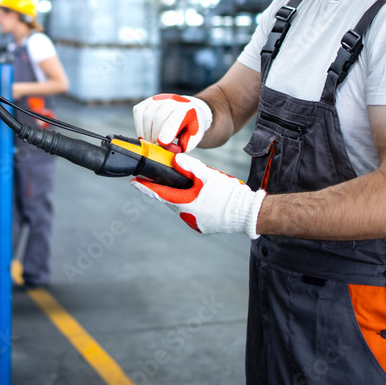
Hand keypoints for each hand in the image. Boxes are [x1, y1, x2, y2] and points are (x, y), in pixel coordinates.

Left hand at [131, 153, 265, 238]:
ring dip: (181, 196)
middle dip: (166, 189)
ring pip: (182, 205)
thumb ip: (191, 167)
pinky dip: (191, 203)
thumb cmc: (231, 194)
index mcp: (187, 203)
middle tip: (160, 178)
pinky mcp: (205, 225)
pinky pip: (193, 212)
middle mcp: (189, 216)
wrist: (250, 213)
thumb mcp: (209, 176)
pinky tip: (198, 195)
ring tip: (187, 185)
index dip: (147, 187)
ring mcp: (197, 223)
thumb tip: (175, 160)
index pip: (161, 193)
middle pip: (171, 199)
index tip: (135, 183)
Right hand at [133, 94, 212, 151]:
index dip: (167, 132)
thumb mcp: (194, 137)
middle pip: (159, 117)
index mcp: (187, 108)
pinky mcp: (148, 101)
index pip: (176, 119)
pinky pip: (138, 112)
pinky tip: (144, 134)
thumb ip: (184, 145)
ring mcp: (159, 98)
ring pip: (147, 114)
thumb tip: (170, 151)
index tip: (162, 144)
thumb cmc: (190, 126)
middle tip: (156, 146)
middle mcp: (172, 100)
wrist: (188, 110)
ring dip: (146, 132)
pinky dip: (139, 126)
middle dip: (155, 135)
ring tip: (151, 142)